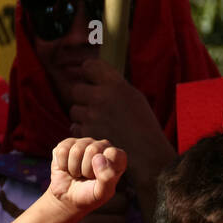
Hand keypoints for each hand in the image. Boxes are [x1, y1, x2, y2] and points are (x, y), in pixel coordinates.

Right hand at [47, 137, 127, 217]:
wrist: (69, 199)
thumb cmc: (89, 195)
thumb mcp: (101, 193)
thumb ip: (107, 178)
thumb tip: (98, 157)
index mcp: (116, 157)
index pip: (112, 153)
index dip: (103, 169)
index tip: (100, 179)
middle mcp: (102, 146)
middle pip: (93, 149)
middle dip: (86, 169)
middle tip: (86, 177)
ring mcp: (84, 143)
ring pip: (76, 150)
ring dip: (74, 169)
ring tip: (78, 174)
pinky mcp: (67, 143)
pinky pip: (63, 151)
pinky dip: (63, 165)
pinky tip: (67, 169)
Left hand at [67, 61, 174, 184]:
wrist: (148, 156)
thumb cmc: (144, 126)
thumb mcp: (134, 97)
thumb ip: (113, 85)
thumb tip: (92, 74)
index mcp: (116, 84)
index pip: (89, 66)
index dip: (87, 73)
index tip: (90, 80)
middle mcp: (102, 97)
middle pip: (76, 89)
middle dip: (83, 98)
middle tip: (95, 108)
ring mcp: (93, 116)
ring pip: (74, 110)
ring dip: (82, 116)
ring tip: (99, 124)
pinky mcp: (87, 134)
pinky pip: (75, 127)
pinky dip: (83, 131)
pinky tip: (97, 135)